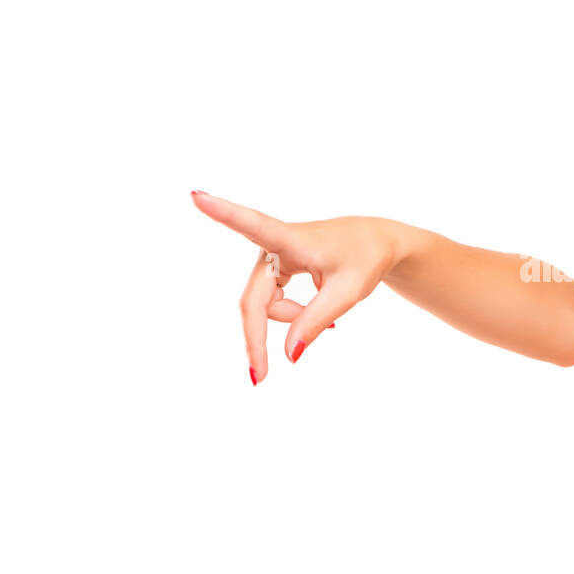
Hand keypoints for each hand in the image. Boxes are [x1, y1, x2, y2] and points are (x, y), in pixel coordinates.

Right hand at [189, 191, 397, 384]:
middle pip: (254, 299)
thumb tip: (289, 356)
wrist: (377, 242)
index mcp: (292, 238)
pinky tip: (319, 318)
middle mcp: (273, 245)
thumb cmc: (364, 259)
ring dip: (290, 320)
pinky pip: (271, 302)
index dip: (223, 213)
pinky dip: (291, 315)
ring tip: (329, 323)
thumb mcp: (348, 293)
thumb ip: (315, 322)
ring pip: (263, 304)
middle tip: (260, 377)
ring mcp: (271, 257)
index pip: (253, 225)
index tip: (197, 197)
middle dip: (257, 338)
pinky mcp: (273, 267)